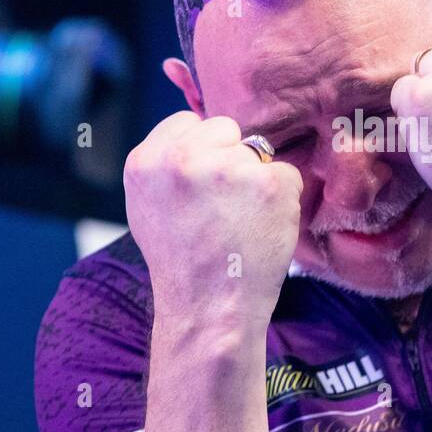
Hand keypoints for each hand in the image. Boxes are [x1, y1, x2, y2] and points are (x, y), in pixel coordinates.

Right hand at [123, 112, 302, 332]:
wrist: (210, 309)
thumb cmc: (183, 262)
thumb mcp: (149, 205)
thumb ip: (166, 165)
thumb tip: (201, 132)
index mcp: (145, 161)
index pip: (187, 122)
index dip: (201, 152)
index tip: (201, 188)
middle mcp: (181, 159)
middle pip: (224, 128)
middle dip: (228, 159)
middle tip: (221, 208)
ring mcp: (227, 169)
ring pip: (256, 152)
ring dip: (255, 181)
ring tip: (239, 223)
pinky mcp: (269, 183)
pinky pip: (286, 174)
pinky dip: (282, 200)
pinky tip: (261, 229)